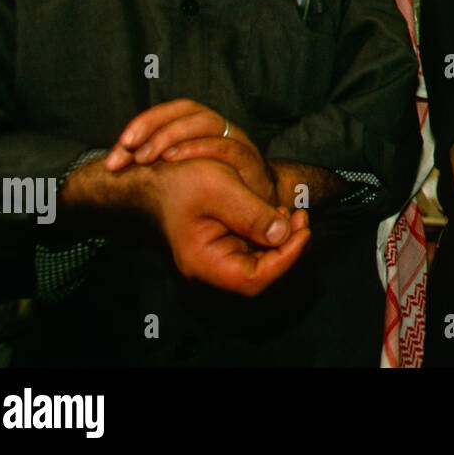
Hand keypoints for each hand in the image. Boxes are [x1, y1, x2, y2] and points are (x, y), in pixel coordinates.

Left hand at [107, 99, 275, 203]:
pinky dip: (197, 148)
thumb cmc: (217, 188)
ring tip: (145, 157)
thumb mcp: (184, 170)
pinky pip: (225, 146)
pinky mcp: (250, 161)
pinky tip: (172, 159)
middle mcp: (223, 128)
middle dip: (153, 127)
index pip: (175, 109)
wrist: (259, 206)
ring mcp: (238, 141)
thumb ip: (159, 158)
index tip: (120, 145)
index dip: (146, 121)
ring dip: (170, 137)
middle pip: (188, 111)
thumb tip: (117, 159)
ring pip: (205, 123)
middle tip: (127, 149)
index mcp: (205, 126)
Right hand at [146, 158, 310, 296]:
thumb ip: (252, 213)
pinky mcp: (218, 245)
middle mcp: (207, 266)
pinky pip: (250, 248)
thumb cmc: (178, 179)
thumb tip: (284, 234)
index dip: (285, 260)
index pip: (252, 280)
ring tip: (293, 214)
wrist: (150, 174)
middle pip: (259, 273)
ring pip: (258, 261)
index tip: (303, 231)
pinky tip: (276, 213)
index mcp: (202, 261)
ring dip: (281, 241)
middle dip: (287, 248)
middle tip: (302, 217)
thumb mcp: (219, 187)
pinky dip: (268, 233)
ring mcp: (212, 257)